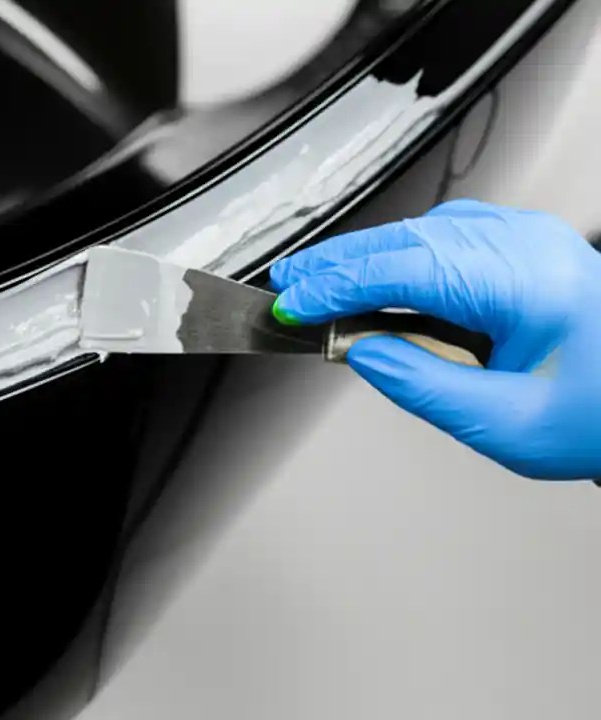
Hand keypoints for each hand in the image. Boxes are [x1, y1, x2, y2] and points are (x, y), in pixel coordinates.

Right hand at [270, 199, 600, 479]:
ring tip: (314, 285)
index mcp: (527, 282)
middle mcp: (528, 247)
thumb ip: (423, 386)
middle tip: (286, 289)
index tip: (293, 306)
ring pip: (423, 232)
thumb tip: (361, 355)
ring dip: (363, 258)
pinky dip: (396, 256)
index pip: (408, 267)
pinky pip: (444, 238)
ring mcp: (527, 240)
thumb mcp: (507, 424)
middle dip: (339, 264)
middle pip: (409, 238)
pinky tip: (370, 278)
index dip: (339, 285)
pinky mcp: (521, 248)